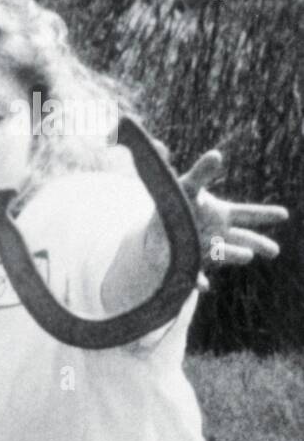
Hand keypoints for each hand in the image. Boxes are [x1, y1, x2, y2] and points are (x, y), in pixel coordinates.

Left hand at [178, 150, 287, 277]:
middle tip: (274, 251)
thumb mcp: (187, 186)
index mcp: (222, 215)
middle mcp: (217, 236)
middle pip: (241, 239)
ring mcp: (203, 252)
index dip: (265, 214)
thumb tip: (216, 155)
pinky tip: (204, 286)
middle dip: (257, 244)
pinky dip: (199, 280)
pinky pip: (193, 275)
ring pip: (220, 254)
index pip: (248, 214)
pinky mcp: (185, 266)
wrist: (155, 234)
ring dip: (232, 255)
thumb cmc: (176, 206)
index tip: (284, 214)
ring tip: (247, 256)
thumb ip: (200, 173)